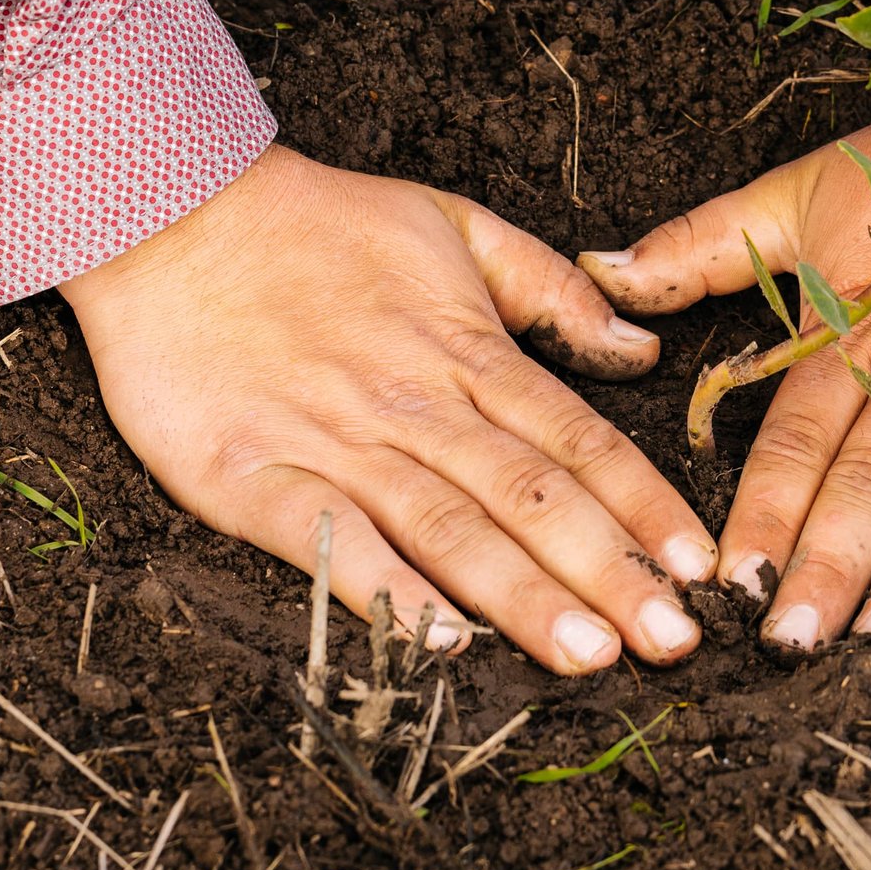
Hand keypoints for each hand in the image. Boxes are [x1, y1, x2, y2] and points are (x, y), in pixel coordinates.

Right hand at [60, 145, 713, 672]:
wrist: (170, 214)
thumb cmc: (314, 223)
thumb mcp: (451, 222)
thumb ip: (550, 287)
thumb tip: (640, 353)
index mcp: (466, 347)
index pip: (578, 440)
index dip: (645, 507)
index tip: (700, 570)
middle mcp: (414, 403)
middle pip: (530, 498)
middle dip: (609, 574)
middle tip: (673, 643)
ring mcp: (334, 441)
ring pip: (450, 527)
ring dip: (523, 596)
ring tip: (589, 656)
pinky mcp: (253, 476)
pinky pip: (332, 541)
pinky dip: (387, 591)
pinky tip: (440, 640)